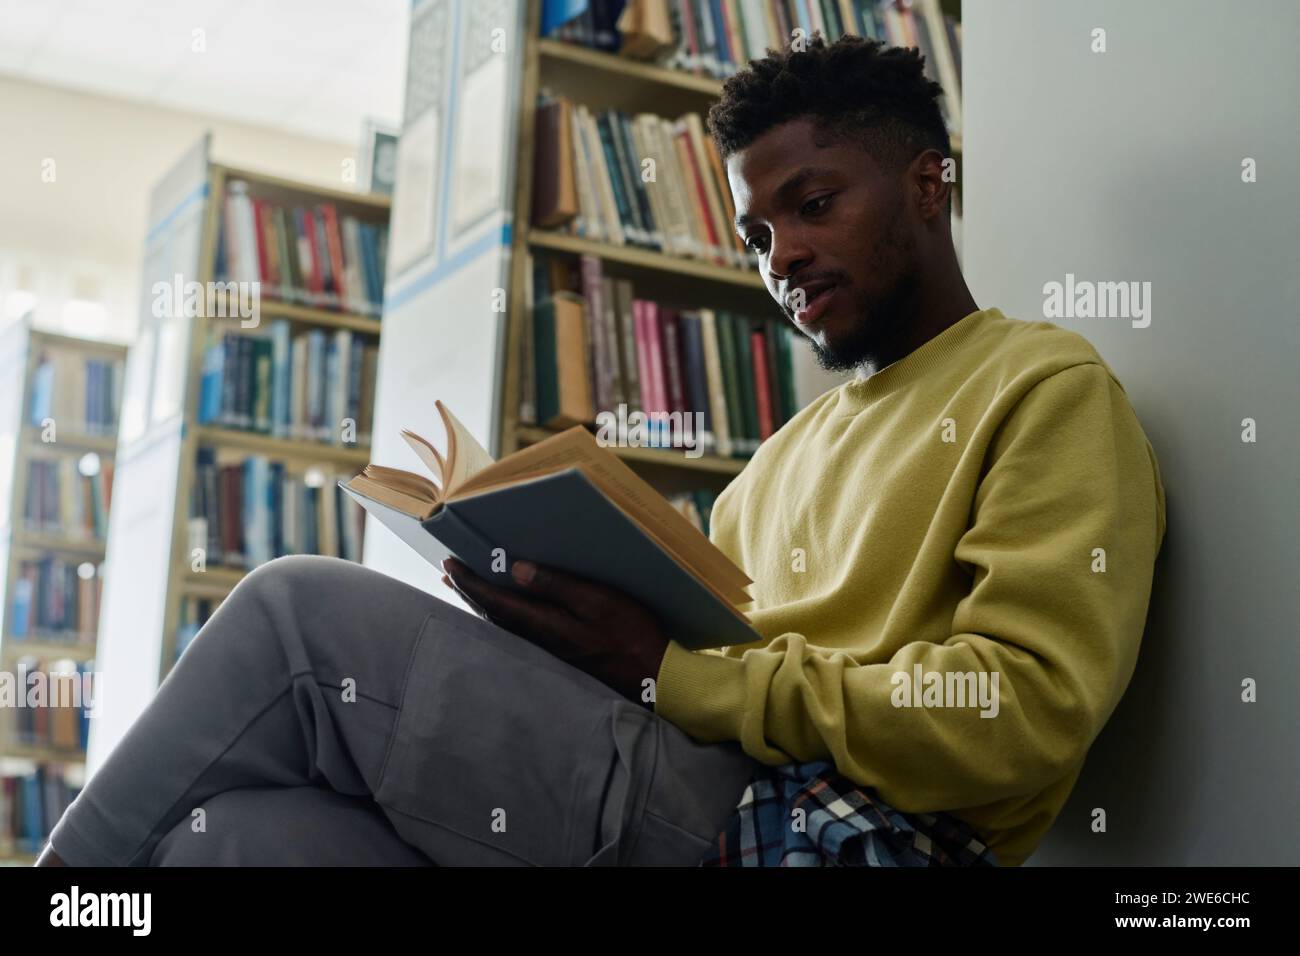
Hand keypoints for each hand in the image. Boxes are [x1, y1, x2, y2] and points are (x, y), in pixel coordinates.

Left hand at [440, 556, 668, 706]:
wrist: (653, 678)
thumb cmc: (632, 635)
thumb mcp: (599, 601)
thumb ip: (557, 585)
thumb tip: (517, 569)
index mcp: (545, 625)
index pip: (495, 601)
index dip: (470, 582)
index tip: (450, 563)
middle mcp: (539, 641)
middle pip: (493, 614)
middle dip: (470, 592)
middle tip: (449, 571)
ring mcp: (548, 651)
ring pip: (503, 624)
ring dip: (483, 604)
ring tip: (467, 588)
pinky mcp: (559, 655)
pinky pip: (517, 631)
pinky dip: (502, 615)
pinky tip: (504, 610)